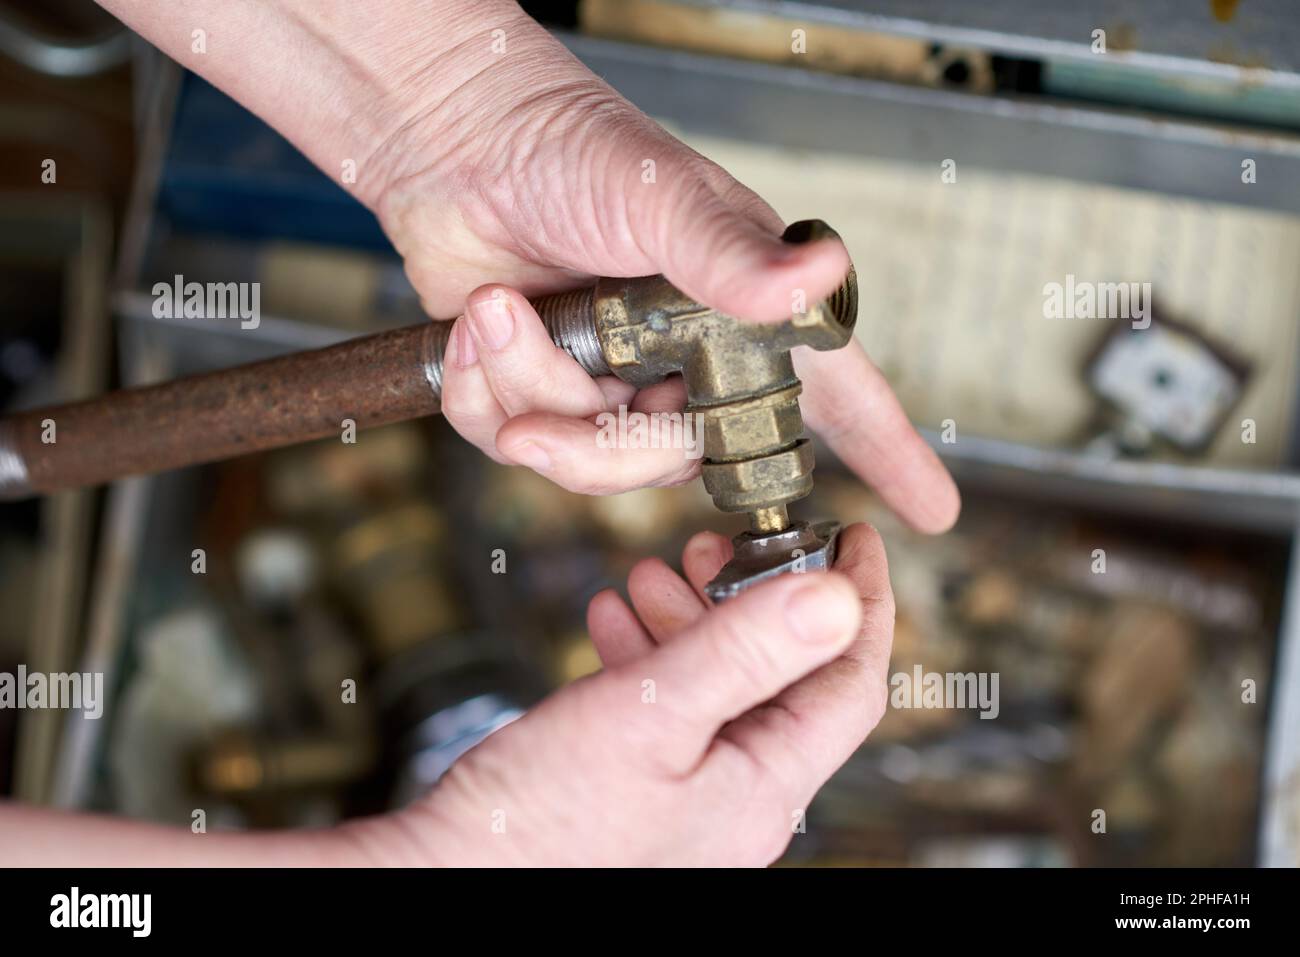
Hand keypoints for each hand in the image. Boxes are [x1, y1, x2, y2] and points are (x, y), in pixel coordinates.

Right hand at [360, 524, 892, 865]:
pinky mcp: (640, 797)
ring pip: (718, 692)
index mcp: (764, 789)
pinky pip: (667, 715)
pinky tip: (611, 622)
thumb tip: (839, 598)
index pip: (848, 684)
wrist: (445, 879)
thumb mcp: (650, 712)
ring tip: (649, 574)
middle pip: (780, 681)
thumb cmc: (539, 823)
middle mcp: (738, 802)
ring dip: (690, 622)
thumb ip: (746, 651)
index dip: (861, 601)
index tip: (853, 535)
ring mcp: (689, 802)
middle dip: (752, 600)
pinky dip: (648, 659)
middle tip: (717, 545)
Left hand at [371, 10, 957, 531]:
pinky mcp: (540, 390)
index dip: (886, 456)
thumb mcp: (661, 195)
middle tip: (564, 393)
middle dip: (601, 445)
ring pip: (583, 459)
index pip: (835, 397)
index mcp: (742, 315)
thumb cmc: (571, 146)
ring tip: (500, 312)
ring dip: (528, 391)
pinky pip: (512, 438)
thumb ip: (731, 252)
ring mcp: (610, 381)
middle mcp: (685, 359)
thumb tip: (819, 271)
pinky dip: (482, 390)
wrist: (456, 138)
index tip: (931, 512)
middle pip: (675, 463)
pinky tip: (477, 325)